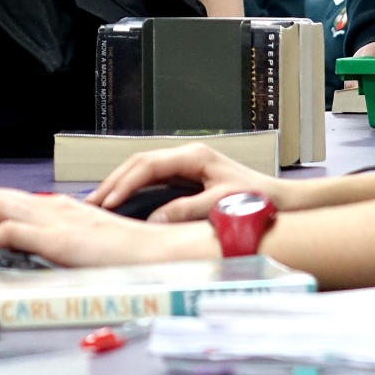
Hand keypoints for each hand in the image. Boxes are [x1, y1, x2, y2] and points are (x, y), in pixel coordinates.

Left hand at [0, 187, 217, 267]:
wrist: (154, 253)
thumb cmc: (126, 255)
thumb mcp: (84, 245)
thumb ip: (59, 242)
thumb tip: (34, 251)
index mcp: (59, 206)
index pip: (6, 197)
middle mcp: (52, 205)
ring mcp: (53, 218)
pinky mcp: (55, 236)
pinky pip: (6, 230)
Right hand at [83, 142, 307, 221]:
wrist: (283, 201)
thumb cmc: (258, 200)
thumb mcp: (221, 205)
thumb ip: (187, 210)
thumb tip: (155, 219)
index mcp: (194, 156)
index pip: (148, 165)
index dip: (124, 183)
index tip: (107, 202)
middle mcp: (188, 156)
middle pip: (140, 163)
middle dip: (114, 182)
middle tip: (91, 203)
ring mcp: (188, 165)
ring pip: (144, 169)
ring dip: (121, 185)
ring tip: (99, 204)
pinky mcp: (189, 177)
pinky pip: (153, 180)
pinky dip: (134, 190)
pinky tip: (122, 204)